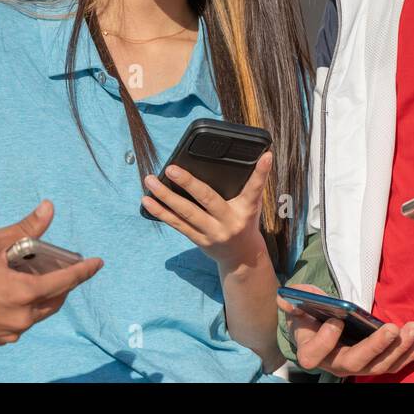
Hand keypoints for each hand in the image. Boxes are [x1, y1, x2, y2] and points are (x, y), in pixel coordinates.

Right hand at [0, 200, 102, 345]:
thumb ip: (24, 229)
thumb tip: (48, 209)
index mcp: (24, 294)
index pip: (66, 281)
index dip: (84, 271)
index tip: (97, 263)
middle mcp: (20, 318)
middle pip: (53, 300)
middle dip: (61, 283)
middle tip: (58, 266)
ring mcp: (6, 332)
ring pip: (36, 313)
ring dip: (40, 296)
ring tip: (29, 276)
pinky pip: (17, 323)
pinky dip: (21, 308)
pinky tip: (8, 293)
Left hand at [141, 150, 273, 270]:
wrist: (242, 257)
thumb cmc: (245, 222)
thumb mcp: (253, 205)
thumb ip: (251, 185)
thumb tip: (257, 157)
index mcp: (246, 209)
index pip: (254, 189)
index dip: (261, 173)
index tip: (266, 156)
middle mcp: (229, 221)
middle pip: (207, 199)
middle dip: (188, 183)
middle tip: (170, 168)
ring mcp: (211, 232)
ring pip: (186, 213)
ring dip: (165, 197)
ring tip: (150, 181)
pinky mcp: (198, 239)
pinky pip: (177, 224)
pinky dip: (161, 212)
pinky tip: (147, 201)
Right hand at [275, 285, 413, 377]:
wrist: (322, 329)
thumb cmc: (311, 316)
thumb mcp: (300, 306)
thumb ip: (296, 300)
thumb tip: (285, 296)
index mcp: (311, 350)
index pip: (313, 355)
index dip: (325, 340)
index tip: (337, 319)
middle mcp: (334, 364)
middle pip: (354, 363)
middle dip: (375, 346)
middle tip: (391, 328)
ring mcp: (357, 367)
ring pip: (379, 366)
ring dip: (399, 348)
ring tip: (412, 329)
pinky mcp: (375, 364)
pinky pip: (393, 364)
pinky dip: (408, 353)